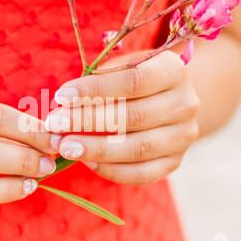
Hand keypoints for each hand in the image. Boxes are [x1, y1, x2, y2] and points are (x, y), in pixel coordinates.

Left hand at [43, 50, 200, 184]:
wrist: (171, 100)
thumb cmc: (136, 79)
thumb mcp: (124, 66)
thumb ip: (100, 79)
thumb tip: (62, 103)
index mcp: (173, 71)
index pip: (133, 81)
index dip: (95, 90)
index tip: (61, 96)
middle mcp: (185, 104)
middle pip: (134, 117)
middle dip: (88, 121)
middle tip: (55, 126)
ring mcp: (183, 136)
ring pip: (138, 148)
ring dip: (96, 149)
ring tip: (65, 147)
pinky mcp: (175, 162)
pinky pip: (142, 173)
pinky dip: (112, 171)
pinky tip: (87, 163)